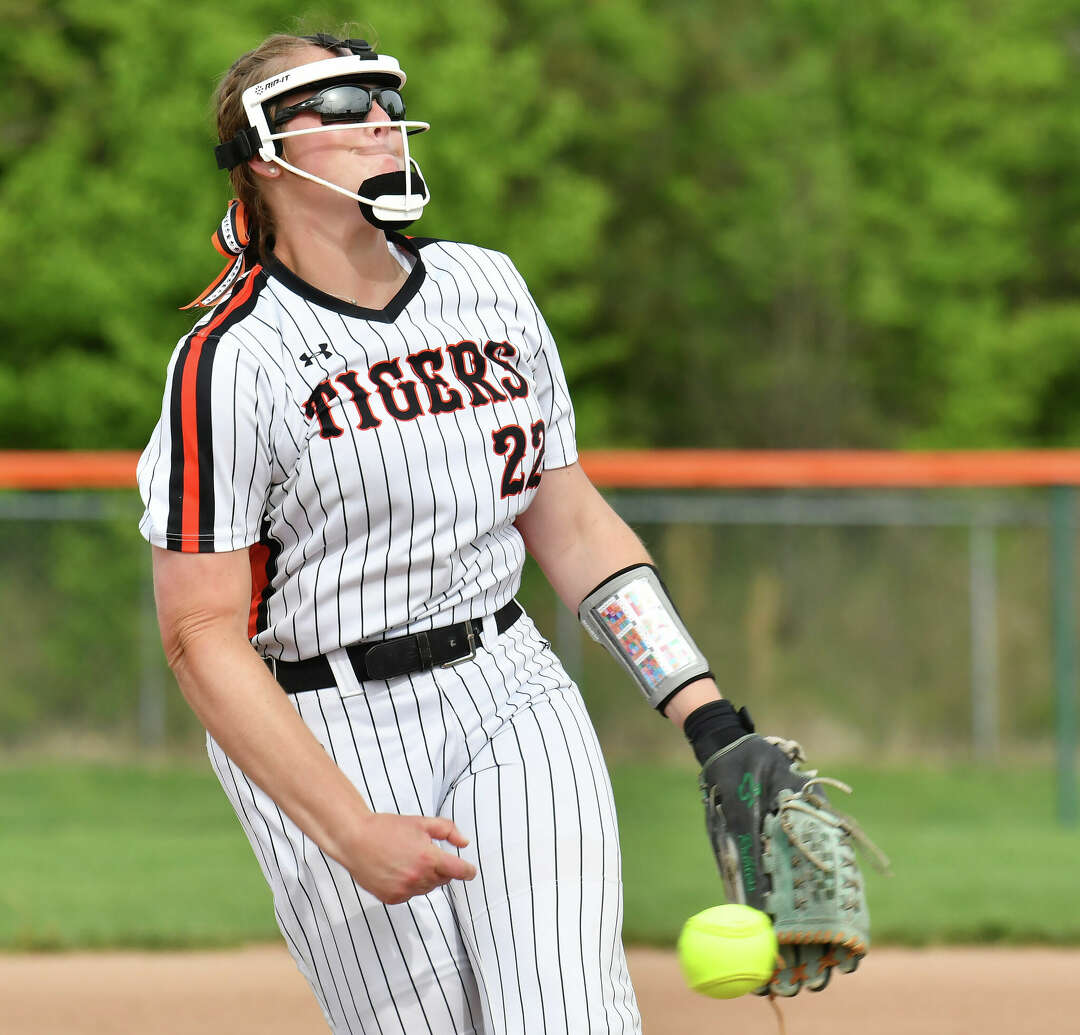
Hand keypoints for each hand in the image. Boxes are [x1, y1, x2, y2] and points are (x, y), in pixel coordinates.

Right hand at [340, 812, 477, 903]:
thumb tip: (464, 843)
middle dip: (442, 869)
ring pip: (427, 888)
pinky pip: (410, 894)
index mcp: (428, 858)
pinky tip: (398, 870)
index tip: (470, 872)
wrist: (355, 840)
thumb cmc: (388, 828)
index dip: (468, 871)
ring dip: (426, 877)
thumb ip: (447, 830)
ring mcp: (404, 890)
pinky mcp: (392, 898)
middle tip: (427, 854)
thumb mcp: (421, 822)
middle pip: (443, 879)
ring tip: (409, 860)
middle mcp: (418, 877)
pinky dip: (410, 885)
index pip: (458, 871)